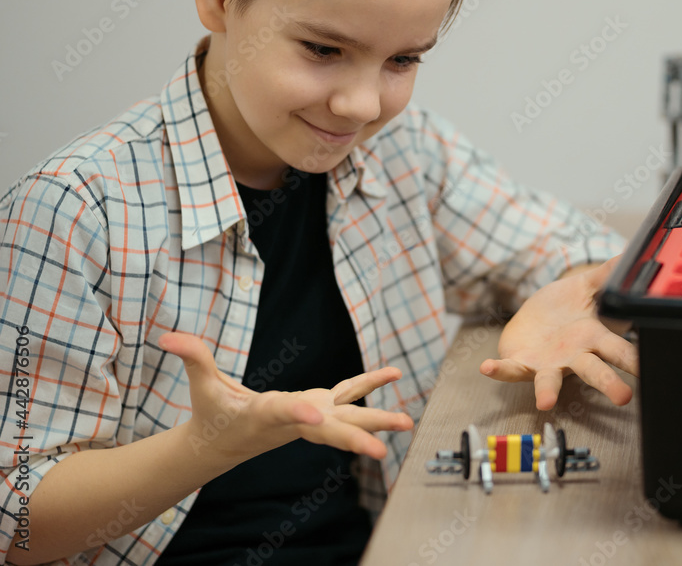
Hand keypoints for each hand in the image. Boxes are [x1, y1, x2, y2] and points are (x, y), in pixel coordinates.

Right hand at [158, 332, 412, 463]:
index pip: (284, 414)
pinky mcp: (317, 409)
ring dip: (377, 419)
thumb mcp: (201, 386)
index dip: (300, 414)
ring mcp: (309, 417)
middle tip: (382, 450)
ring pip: (346, 419)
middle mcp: (293, 421)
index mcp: (265, 417)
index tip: (318, 417)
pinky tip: (393, 374)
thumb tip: (168, 336)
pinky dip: (369, 385)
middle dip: (354, 439)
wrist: (223, 445)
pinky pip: (347, 397)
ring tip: (407, 420)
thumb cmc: (212, 415)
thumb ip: (192, 358)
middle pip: (327, 432)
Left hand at [479, 256, 636, 410]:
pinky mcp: (521, 364)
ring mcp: (547, 364)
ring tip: (546, 402)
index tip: (648, 371)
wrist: (534, 318)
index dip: (634, 360)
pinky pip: (510, 370)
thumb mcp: (586, 287)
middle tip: (624, 397)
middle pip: (594, 371)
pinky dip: (499, 370)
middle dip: (608, 383)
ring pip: (550, 380)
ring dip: (548, 391)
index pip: (619, 350)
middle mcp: (573, 357)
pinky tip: (487, 368)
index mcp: (593, 338)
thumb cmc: (566, 308)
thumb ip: (607, 274)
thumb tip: (632, 255)